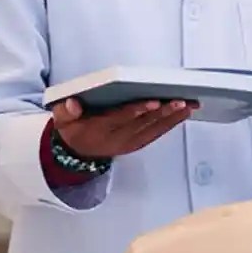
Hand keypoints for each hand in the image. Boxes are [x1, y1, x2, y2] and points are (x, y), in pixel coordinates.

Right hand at [52, 98, 195, 159]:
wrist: (78, 151)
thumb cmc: (74, 128)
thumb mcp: (62, 119)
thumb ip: (65, 111)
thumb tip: (72, 103)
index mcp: (98, 129)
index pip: (119, 119)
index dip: (136, 110)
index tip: (153, 101)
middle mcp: (116, 138)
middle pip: (142, 124)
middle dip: (162, 112)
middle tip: (180, 100)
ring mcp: (129, 142)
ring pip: (153, 129)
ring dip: (172, 117)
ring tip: (190, 104)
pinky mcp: (137, 143)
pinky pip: (157, 134)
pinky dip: (172, 123)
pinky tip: (185, 112)